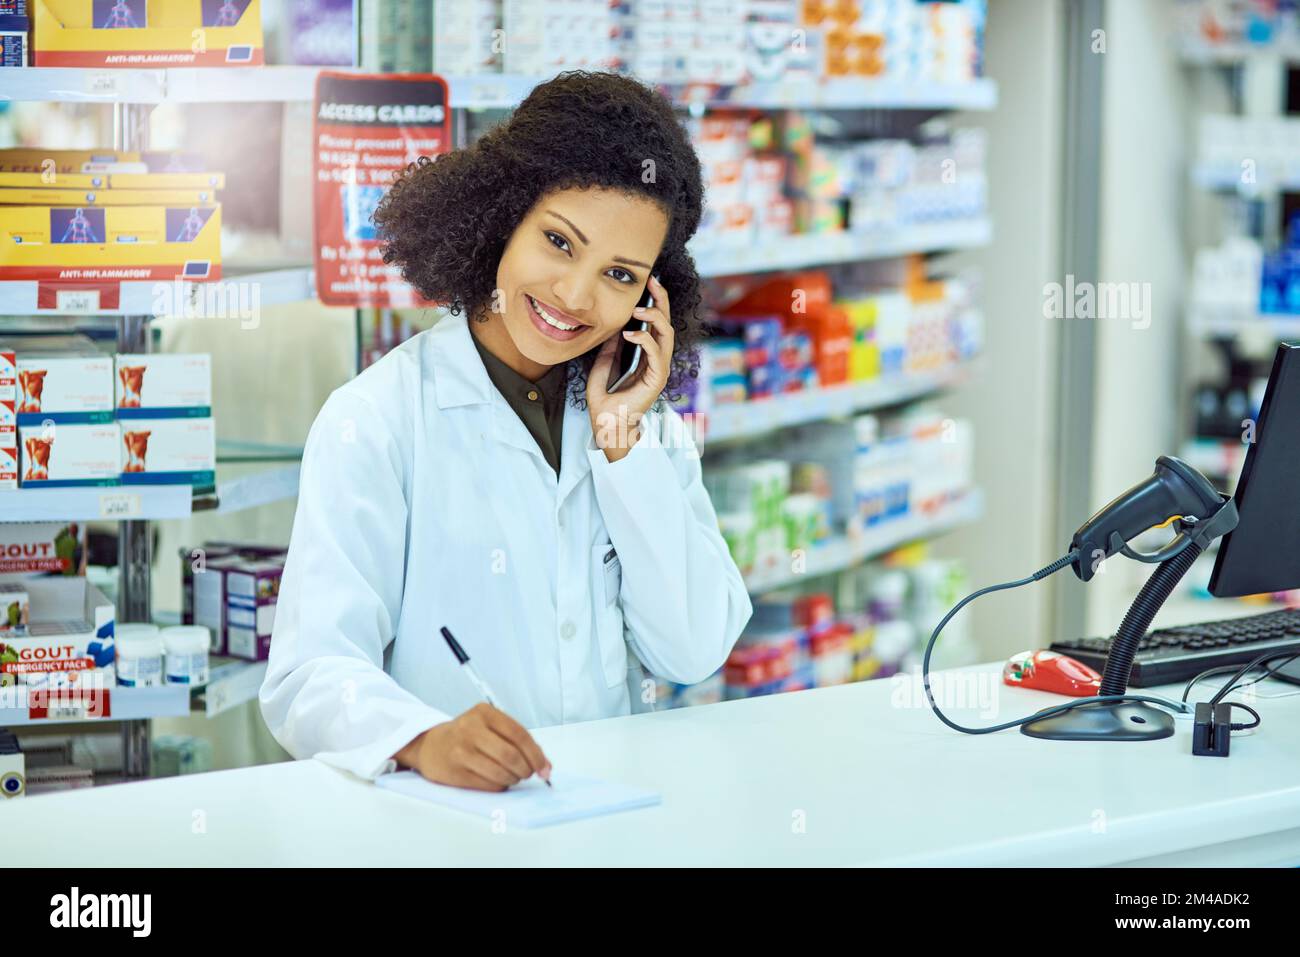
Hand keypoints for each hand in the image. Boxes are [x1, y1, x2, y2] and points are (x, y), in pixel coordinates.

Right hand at [394, 702, 551, 790]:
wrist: (430, 745)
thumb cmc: (468, 735)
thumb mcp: (489, 726)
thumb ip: (516, 740)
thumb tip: (545, 766)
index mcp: (484, 712)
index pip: (519, 734)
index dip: (536, 754)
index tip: (545, 768)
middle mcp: (470, 728)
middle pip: (510, 755)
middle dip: (526, 769)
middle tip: (528, 774)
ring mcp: (460, 750)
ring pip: (500, 772)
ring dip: (513, 779)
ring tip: (512, 776)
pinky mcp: (455, 772)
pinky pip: (488, 785)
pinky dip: (500, 786)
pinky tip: (498, 781)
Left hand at [586, 273, 673, 461]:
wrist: (607, 426)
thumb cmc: (605, 402)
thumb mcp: (601, 367)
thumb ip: (609, 349)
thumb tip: (612, 328)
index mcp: (646, 355)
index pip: (655, 323)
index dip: (654, 302)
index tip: (647, 283)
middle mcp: (656, 360)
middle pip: (666, 323)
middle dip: (661, 300)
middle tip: (653, 281)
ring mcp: (658, 369)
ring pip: (666, 334)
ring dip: (655, 317)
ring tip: (639, 309)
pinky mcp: (657, 379)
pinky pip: (657, 353)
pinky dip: (645, 339)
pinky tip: (630, 333)